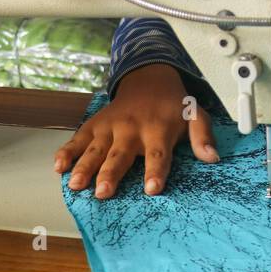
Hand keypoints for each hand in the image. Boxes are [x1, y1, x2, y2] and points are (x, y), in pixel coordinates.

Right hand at [54, 63, 219, 198]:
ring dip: (84, 167)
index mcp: (157, 129)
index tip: (152, 189)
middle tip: (102, 192)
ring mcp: (110, 127)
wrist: (149, 78)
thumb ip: (202, 136)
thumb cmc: (173, 105)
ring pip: (95, 150)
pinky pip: (78, 138)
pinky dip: (67, 151)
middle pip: (120, 155)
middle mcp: (131, 129)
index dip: (155, 171)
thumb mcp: (195, 115)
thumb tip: (212, 158)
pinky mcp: (95, 125)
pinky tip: (58, 167)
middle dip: (110, 174)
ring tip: (76, 185)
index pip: (158, 154)